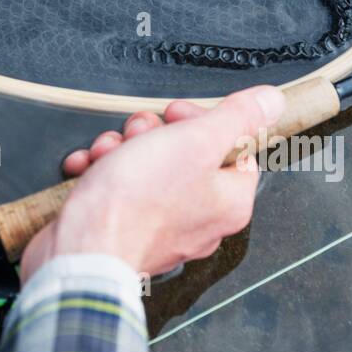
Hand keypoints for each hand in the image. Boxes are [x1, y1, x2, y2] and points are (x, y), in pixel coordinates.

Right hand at [21, 85, 285, 282]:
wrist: (81, 250)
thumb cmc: (136, 205)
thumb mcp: (195, 142)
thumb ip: (237, 117)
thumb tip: (270, 101)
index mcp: (228, 201)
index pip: (232, 147)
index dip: (201, 122)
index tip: (177, 116)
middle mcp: (202, 220)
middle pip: (186, 154)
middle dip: (151, 134)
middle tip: (138, 136)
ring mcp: (162, 227)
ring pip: (147, 168)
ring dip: (120, 150)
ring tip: (108, 156)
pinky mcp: (125, 230)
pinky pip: (119, 190)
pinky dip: (100, 174)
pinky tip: (89, 171)